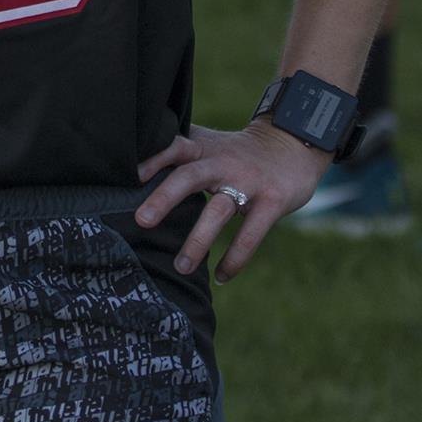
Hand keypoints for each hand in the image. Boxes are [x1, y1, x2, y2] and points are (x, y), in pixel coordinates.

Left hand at [134, 121, 330, 282]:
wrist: (293, 144)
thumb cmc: (235, 152)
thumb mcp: (207, 144)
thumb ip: (177, 151)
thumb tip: (129, 166)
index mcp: (202, 149)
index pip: (174, 147)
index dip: (153, 159)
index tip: (132, 177)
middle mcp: (221, 163)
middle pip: (190, 177)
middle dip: (165, 198)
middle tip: (141, 221)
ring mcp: (248, 182)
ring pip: (219, 210)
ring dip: (198, 240)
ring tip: (181, 266)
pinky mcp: (272, 202)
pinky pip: (251, 234)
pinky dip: (235, 257)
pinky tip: (221, 277)